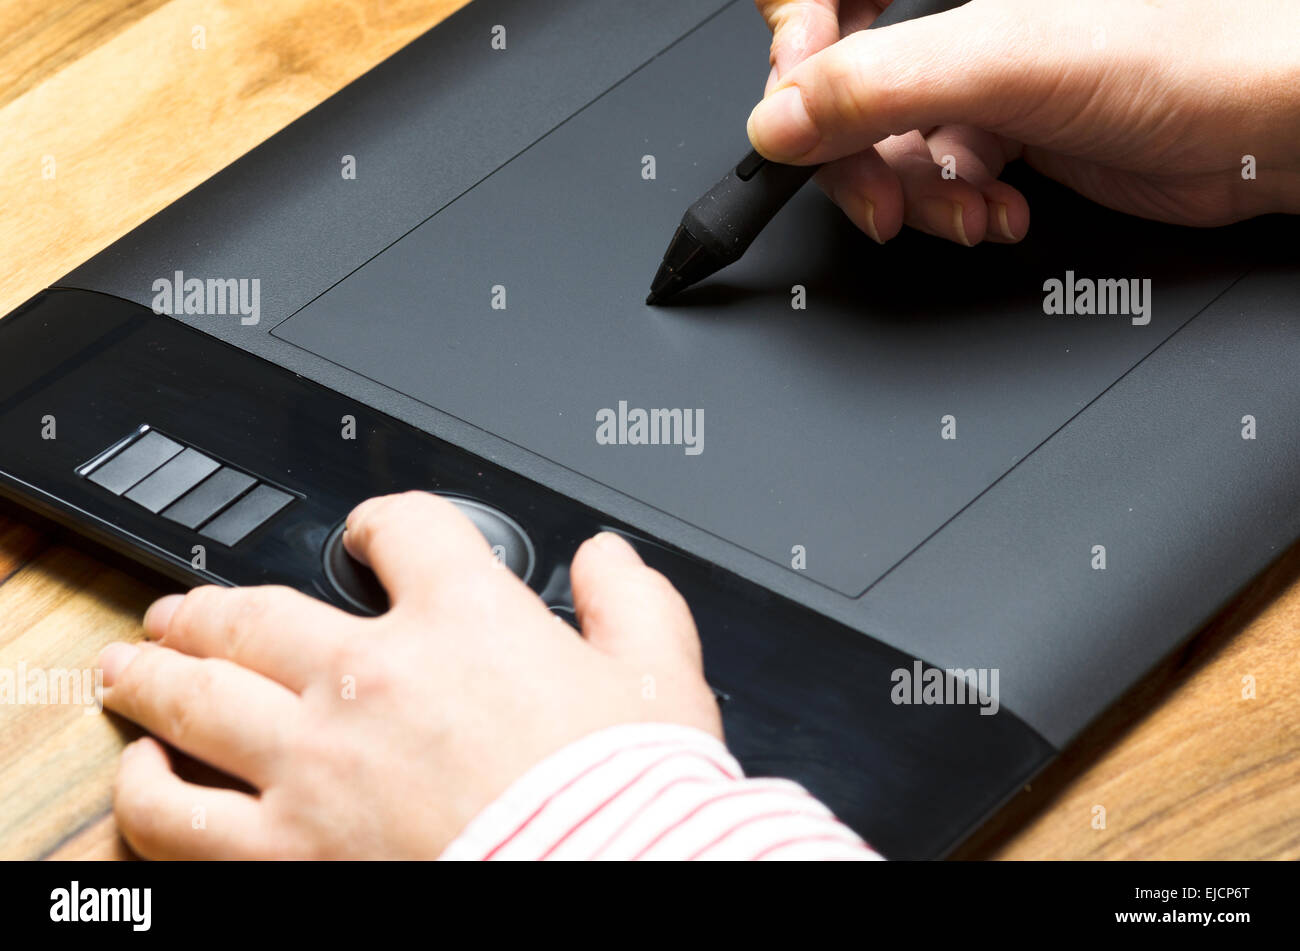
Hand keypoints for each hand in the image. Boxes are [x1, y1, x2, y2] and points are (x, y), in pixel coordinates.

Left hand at [98, 492, 720, 858]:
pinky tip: (142, 781)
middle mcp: (373, 676)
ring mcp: (316, 763)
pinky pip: (182, 817)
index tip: (371, 537)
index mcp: (463, 621)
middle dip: (216, 604)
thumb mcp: (661, 675)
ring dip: (159, 674)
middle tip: (187, 607)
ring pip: (200, 697)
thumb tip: (607, 556)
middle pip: (260, 610)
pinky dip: (149, 793)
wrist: (608, 883)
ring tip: (139, 663)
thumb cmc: (627, 795)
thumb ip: (632, 598)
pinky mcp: (287, 851)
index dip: (383, 524)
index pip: (404, 529)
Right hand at [750, 0, 1299, 243]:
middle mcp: (963, 12)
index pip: (824, 1)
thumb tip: (778, 123)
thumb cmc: (1196, 51)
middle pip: (849, 86)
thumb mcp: (1009, 60)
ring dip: (918, 195)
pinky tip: (998, 211)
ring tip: (968, 209)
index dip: (799, 59)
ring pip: (893, 142)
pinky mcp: (1013, 126)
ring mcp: (986, 72)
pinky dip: (958, 206)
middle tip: (880, 201)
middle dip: (859, 158)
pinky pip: (942, 173)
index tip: (800, 118)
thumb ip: (878, 86)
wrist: (1279, 125)